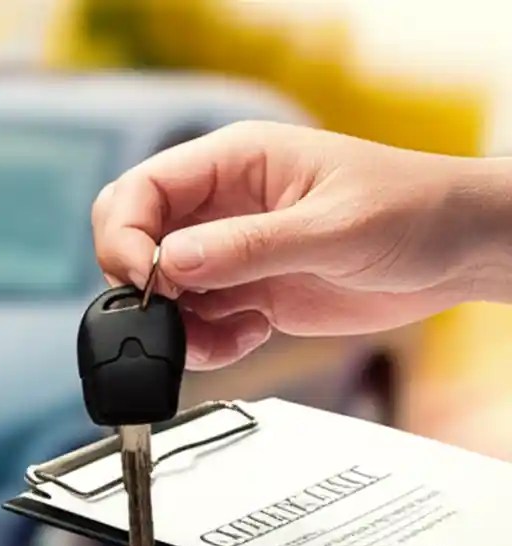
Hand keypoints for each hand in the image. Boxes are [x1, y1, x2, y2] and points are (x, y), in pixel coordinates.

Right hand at [92, 120, 511, 369]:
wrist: (461, 253)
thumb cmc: (414, 210)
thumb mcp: (331, 227)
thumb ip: (247, 247)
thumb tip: (171, 263)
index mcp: (234, 163)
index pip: (142, 189)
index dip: (123, 233)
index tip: (138, 277)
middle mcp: (222, 206)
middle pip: (136, 236)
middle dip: (137, 280)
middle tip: (167, 310)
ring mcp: (232, 252)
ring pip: (162, 290)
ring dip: (176, 323)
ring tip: (220, 336)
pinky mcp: (248, 293)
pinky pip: (198, 323)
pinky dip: (207, 342)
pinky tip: (248, 336)